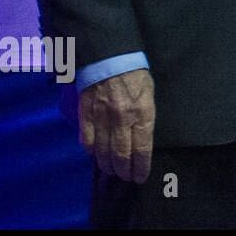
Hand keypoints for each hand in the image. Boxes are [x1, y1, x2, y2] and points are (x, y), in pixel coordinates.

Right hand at [80, 68, 154, 182]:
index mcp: (142, 113)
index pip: (142, 149)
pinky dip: (91, 151)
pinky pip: (86, 140)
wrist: (109, 58)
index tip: (140, 176)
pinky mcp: (85, 115)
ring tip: (111, 171)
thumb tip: (142, 141)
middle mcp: (122, 119)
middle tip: (125, 177)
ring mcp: (101, 118)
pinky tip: (95, 156)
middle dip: (124, 170)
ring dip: (107, 165)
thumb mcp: (149, 95)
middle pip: (121, 154)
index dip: (141, 166)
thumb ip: (145, 117)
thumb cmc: (134, 75)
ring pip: (103, 151)